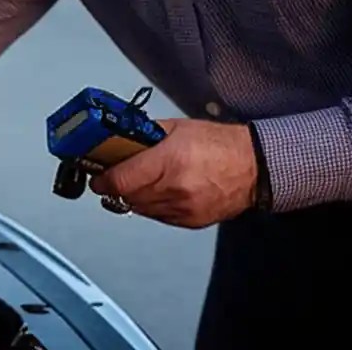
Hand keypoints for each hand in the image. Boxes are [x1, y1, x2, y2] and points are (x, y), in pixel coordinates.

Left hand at [89, 119, 257, 228]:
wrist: (253, 167)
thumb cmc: (219, 145)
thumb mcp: (176, 129)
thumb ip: (145, 136)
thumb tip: (119, 140)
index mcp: (169, 161)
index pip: (121, 180)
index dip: (103, 180)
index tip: (98, 177)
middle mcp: (175, 188)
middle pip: (127, 196)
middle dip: (115, 187)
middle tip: (112, 176)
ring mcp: (183, 209)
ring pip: (140, 209)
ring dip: (132, 197)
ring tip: (137, 182)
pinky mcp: (189, 222)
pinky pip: (157, 216)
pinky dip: (151, 205)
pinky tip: (158, 192)